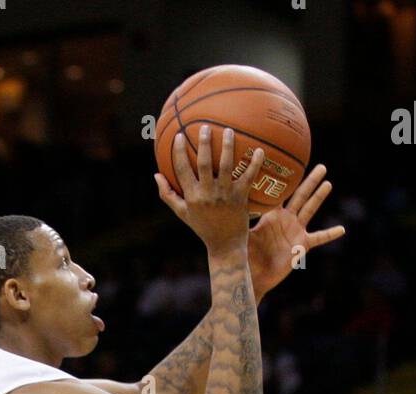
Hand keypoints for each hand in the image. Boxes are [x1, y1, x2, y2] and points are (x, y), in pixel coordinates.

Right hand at [155, 125, 264, 251]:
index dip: (179, 152)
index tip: (179, 135)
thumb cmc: (202, 227)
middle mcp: (207, 194)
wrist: (225, 246)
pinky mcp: (240, 198)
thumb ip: (168, 194)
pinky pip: (248, 177)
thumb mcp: (183, 213)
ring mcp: (224, 195)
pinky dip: (255, 163)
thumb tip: (156, 175)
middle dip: (204, 143)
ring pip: (225, 166)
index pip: (182, 169)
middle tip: (205, 127)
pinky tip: (259, 150)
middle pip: (203, 163)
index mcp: (192, 196)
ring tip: (229, 130)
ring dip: (227, 147)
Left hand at [248, 163, 344, 299]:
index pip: (280, 191)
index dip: (285, 178)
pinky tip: (342, 229)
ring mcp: (295, 231)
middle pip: (301, 195)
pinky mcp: (302, 245)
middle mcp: (286, 219)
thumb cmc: (245, 256)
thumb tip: (230, 201)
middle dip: (310, 181)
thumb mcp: (243, 234)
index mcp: (272, 214)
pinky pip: (319, 238)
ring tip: (328, 182)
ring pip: (310, 209)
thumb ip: (242, 217)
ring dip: (319, 197)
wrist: (254, 276)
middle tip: (320, 166)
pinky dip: (330, 234)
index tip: (290, 161)